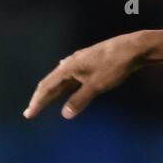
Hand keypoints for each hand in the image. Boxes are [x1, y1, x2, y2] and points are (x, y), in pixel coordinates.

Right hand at [23, 32, 145, 119]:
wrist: (133, 48)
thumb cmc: (115, 66)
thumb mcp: (97, 86)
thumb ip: (80, 100)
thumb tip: (65, 114)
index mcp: (69, 67)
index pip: (47, 87)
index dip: (37, 102)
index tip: (29, 114)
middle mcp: (71, 63)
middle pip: (51, 83)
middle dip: (41, 98)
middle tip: (31, 112)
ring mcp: (80, 62)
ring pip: (61, 80)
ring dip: (52, 92)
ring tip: (43, 102)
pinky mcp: (89, 64)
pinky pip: (70, 77)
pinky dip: (64, 86)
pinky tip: (65, 86)